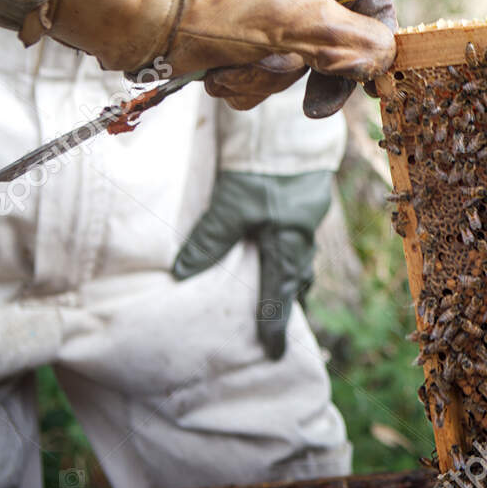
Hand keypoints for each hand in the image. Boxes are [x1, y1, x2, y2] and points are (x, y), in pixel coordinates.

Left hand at [22, 0, 394, 110]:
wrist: (130, 14)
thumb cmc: (215, 6)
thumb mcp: (303, 23)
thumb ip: (358, 42)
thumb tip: (386, 56)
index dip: (378, 38)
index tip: (373, 78)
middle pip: (331, 41)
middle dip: (308, 72)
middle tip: (311, 105)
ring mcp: (255, 11)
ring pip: (291, 65)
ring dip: (266, 80)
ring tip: (235, 69)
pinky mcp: (225, 39)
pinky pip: (254, 74)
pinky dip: (239, 82)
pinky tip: (216, 73)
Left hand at [171, 171, 333, 360]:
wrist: (290, 135)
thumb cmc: (262, 171)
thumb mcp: (232, 206)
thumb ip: (209, 239)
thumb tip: (182, 273)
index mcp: (285, 246)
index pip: (278, 295)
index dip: (274, 325)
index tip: (272, 353)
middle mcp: (299, 240)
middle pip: (297, 282)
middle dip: (290, 307)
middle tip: (282, 332)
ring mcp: (304, 224)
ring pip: (301, 264)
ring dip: (293, 284)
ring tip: (286, 299)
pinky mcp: (303, 208)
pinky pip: (299, 245)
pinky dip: (292, 259)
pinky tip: (282, 254)